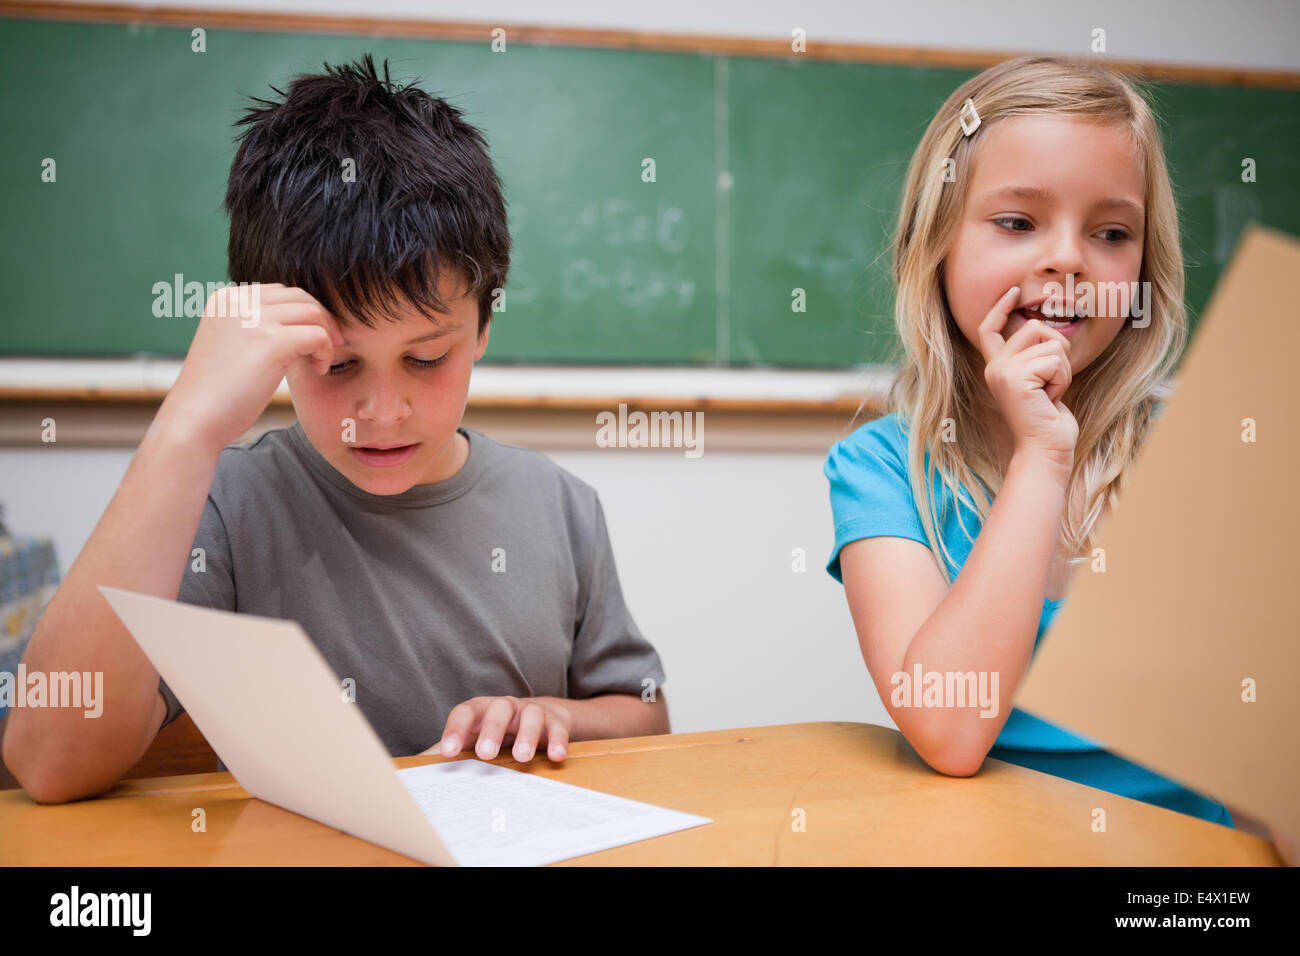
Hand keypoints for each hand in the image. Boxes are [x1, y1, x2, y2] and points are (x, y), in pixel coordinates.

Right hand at [155, 283, 343, 452]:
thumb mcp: (230, 344)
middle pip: (299, 296)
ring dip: (326, 336)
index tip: (311, 338)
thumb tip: (296, 320)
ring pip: (313, 312)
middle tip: (328, 346)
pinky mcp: (271, 342)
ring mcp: (253, 318)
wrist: (194, 419)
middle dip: (320, 320)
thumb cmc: (216, 392)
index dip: (302, 314)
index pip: (279, 292)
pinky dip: (326, 352)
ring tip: (319, 362)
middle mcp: (237, 301)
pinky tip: (319, 370)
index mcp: (225, 298)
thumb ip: (254, 326)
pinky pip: (317, 335)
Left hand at [429, 696, 572, 763]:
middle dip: (491, 731)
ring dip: (527, 735)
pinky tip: (556, 757)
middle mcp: (505, 707)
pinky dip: (558, 741)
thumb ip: (449, 750)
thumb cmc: (497, 732)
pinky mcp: (556, 721)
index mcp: (480, 711)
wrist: (541, 718)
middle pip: (498, 709)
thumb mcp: (473, 738)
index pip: (465, 713)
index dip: (456, 730)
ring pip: (531, 715)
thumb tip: (413, 768)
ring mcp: (532, 712)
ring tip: (522, 757)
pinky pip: (558, 728)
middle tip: (486, 754)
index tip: (449, 753)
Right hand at [977, 285, 1078, 469]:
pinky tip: (1052, 399)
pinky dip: (1064, 379)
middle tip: (1053, 383)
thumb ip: (1039, 358)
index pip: (990, 329)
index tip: (1014, 291)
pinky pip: (1056, 361)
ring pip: (1052, 344)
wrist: (1046, 449)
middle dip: (1059, 351)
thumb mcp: (1043, 381)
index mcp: (997, 367)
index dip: (1001, 308)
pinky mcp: (1016, 379)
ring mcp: (1003, 372)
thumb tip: (1050, 331)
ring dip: (1064, 369)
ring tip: (1051, 394)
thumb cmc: (1050, 419)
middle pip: (1036, 327)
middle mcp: (995, 367)